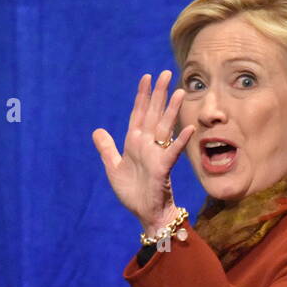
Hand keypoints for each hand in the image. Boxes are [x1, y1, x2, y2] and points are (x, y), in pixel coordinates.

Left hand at [91, 70, 196, 232]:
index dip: (142, 95)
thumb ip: (107, 148)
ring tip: (179, 91)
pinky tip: (189, 128)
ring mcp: (156, 154)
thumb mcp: (113, 167)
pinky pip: (173, 152)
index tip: (146, 77)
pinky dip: (181, 141)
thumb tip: (97, 131)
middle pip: (153, 113)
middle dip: (159, 94)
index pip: (138, 113)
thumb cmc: (132, 192)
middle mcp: (147, 144)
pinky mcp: (163, 168)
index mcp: (134, 142)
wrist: (144, 213)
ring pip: (165, 127)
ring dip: (171, 110)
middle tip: (166, 73)